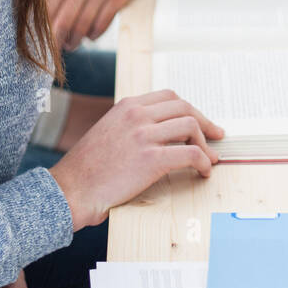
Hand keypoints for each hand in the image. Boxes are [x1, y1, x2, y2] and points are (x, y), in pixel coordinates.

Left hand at [48, 0, 146, 49]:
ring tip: (74, 43)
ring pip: (83, 26)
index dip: (45, 31)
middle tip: (60, 48)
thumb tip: (45, 31)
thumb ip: (58, 2)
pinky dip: (94, 35)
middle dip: (59, 41)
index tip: (45, 43)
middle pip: (64, 22)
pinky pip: (101, 25)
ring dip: (76, 40)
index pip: (48, 12)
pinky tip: (92, 35)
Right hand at [50, 89, 223, 229]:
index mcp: (127, 106)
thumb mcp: (108, 132)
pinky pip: (190, 153)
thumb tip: (161, 134)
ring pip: (190, 126)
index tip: (201, 122)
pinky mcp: (151, 159)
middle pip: (184, 107)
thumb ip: (131, 126)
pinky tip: (204, 171)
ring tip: (209, 160)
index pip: (169, 97)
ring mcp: (144, 135)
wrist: (70, 190)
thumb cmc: (87, 170)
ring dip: (205, 144)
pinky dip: (203, 161)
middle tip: (216, 136)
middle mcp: (137, 114)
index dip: (190, 109)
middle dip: (205, 122)